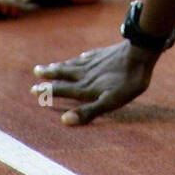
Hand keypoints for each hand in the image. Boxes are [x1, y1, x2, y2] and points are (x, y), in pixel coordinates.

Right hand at [32, 41, 155, 124]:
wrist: (140, 54)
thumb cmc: (127, 82)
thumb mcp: (109, 102)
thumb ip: (87, 112)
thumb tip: (64, 120)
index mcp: (86, 87)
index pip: (62, 89)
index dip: (48, 91)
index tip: (34, 89)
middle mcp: (86, 73)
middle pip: (64, 73)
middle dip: (50, 74)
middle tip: (36, 72)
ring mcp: (95, 61)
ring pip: (73, 64)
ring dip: (61, 65)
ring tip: (50, 65)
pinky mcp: (104, 54)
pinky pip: (88, 56)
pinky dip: (81, 58)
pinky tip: (81, 56)